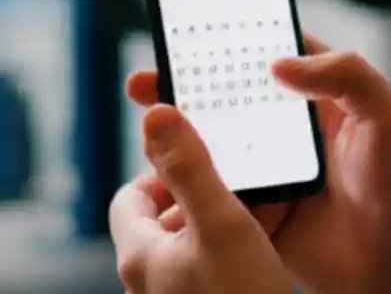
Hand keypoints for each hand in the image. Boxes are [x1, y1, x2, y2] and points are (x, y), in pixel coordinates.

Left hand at [109, 104, 292, 293]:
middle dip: (197, 197)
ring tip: (255, 216)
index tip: (200, 161)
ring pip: (187, 247)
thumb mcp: (220, 224)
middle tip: (236, 185)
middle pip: (161, 221)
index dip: (160, 172)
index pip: (130, 197)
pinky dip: (227, 254)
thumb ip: (189, 167)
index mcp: (138, 255)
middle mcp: (146, 282)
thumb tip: (154, 113)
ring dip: (215, 226)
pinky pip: (208, 270)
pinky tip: (261, 254)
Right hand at [126, 34, 390, 293]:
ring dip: (183, 142)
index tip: (187, 33)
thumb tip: (278, 62)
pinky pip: (221, 203)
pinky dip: (193, 195)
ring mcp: (279, 179)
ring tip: (148, 132)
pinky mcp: (267, 221)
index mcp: (326, 101)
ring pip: (218, 152)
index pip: (270, 57)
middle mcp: (296, 135)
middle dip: (186, 89)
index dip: (229, 43)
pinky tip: (166, 186)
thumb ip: (345, 75)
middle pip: (229, 103)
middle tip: (145, 82)